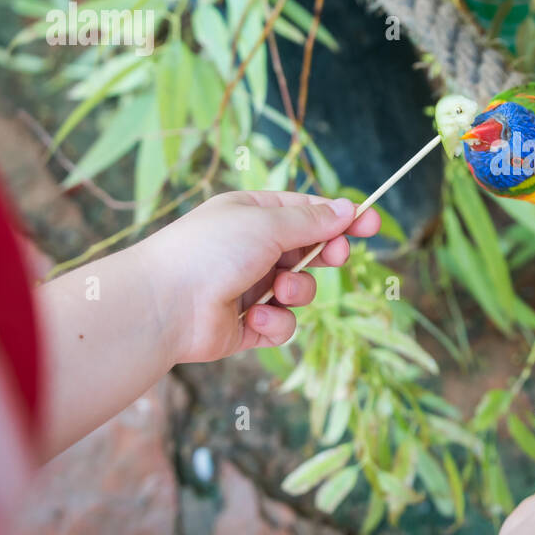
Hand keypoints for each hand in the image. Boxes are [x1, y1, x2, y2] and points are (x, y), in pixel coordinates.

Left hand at [135, 190, 380, 363]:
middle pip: (310, 250)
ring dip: (296, 291)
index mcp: (252, 215)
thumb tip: (348, 208)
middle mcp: (252, 250)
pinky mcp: (248, 326)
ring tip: (275, 292)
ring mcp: (250, 288)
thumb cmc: (209, 251)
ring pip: (301, 290)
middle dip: (325, 255)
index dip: (340, 218)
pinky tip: (253, 318)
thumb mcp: (267, 223)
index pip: (306, 212)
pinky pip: (283, 324)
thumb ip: (312, 221)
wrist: (163, 305)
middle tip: (335, 257)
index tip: (371, 224)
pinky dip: (275, 322)